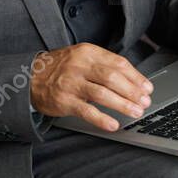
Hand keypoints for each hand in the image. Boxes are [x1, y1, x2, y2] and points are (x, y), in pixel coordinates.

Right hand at [30, 43, 153, 131]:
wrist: (30, 77)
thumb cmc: (61, 68)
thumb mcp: (82, 57)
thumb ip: (104, 65)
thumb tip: (133, 80)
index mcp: (88, 52)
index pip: (118, 63)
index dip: (136, 77)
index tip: (147, 88)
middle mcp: (80, 65)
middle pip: (113, 77)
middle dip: (132, 91)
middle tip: (145, 101)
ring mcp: (71, 83)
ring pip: (102, 93)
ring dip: (122, 104)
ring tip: (135, 112)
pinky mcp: (64, 100)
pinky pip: (86, 111)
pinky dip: (101, 119)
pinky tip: (113, 124)